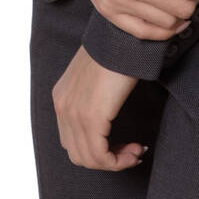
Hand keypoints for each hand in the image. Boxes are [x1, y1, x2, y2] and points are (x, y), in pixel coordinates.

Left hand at [52, 46, 144, 170]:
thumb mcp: (95, 77)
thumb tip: (106, 118)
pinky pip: (101, 156)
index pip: (71, 140)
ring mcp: (73, 113)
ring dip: (116, 161)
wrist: (122, 37)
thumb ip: (91, 97)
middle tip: (131, 150)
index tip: (122, 144)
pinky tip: (136, 150)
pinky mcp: (90, 117)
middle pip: (78, 154)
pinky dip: (119, 161)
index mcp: (62, 97)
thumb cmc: (116, 52)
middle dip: (106, 159)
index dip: (97, 149)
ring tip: (135, 150)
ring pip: (89, 159)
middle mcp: (62, 106)